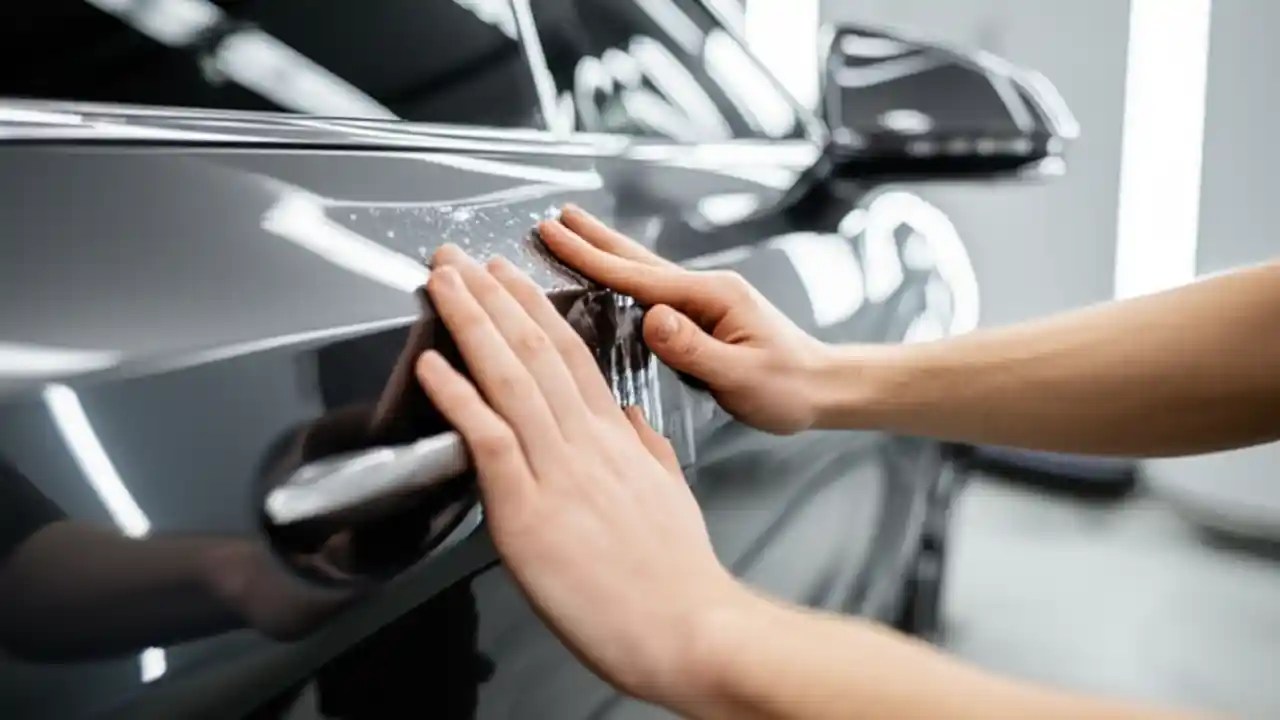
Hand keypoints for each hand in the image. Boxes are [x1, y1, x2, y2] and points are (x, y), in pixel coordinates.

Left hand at [417, 245, 750, 705]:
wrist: (690, 629)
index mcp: (615, 439)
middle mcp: (587, 443)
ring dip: (471, 324)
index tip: (507, 276)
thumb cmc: (677, 576)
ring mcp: (559, 473)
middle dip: (492, 297)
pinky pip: (490, 441)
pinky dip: (459, 398)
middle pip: (534, 352)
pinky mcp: (529, 513)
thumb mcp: (669, 495)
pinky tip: (434, 364)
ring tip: (442, 283)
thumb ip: (644, 449)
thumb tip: (626, 418)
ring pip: (510, 380)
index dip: (532, 309)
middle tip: (458, 256)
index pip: (570, 355)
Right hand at [540, 206, 827, 433]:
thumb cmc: (787, 387)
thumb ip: (693, 349)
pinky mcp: (706, 316)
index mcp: (710, 296)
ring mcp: (706, 300)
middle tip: (553, 218)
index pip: (638, 277)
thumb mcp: (741, 375)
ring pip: (644, 272)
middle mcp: (706, 288)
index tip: (553, 234)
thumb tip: (651, 319)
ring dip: (607, 252)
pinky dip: (626, 278)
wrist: (824, 387)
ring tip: (574, 233)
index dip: (591, 257)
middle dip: (593, 239)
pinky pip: (655, 293)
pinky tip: (613, 279)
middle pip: (637, 260)